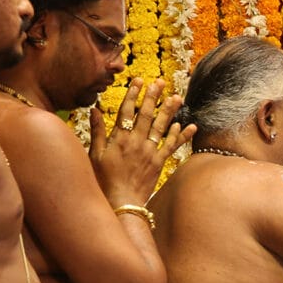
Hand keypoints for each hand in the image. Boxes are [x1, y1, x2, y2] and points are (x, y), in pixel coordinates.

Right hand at [91, 77, 196, 206]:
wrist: (121, 201)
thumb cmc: (104, 180)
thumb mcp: (94, 155)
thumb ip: (97, 131)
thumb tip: (94, 110)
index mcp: (119, 138)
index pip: (127, 111)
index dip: (134, 95)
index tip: (139, 81)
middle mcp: (136, 142)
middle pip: (147, 115)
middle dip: (153, 97)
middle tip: (160, 82)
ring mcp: (150, 152)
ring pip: (162, 127)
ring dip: (170, 111)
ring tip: (177, 98)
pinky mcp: (159, 162)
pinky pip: (172, 146)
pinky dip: (180, 135)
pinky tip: (188, 125)